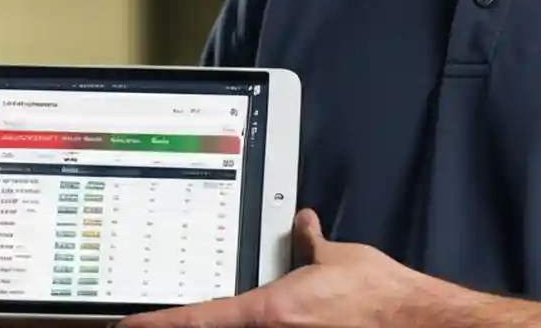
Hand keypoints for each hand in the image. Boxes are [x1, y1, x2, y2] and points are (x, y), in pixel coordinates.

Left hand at [119, 209, 438, 327]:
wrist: (414, 321)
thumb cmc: (380, 297)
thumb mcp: (339, 259)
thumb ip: (312, 244)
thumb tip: (303, 224)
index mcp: (269, 311)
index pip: (197, 318)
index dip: (156, 323)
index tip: (127, 324)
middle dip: (189, 327)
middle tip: (161, 322)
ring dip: (229, 325)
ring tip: (231, 316)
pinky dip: (261, 326)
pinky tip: (285, 319)